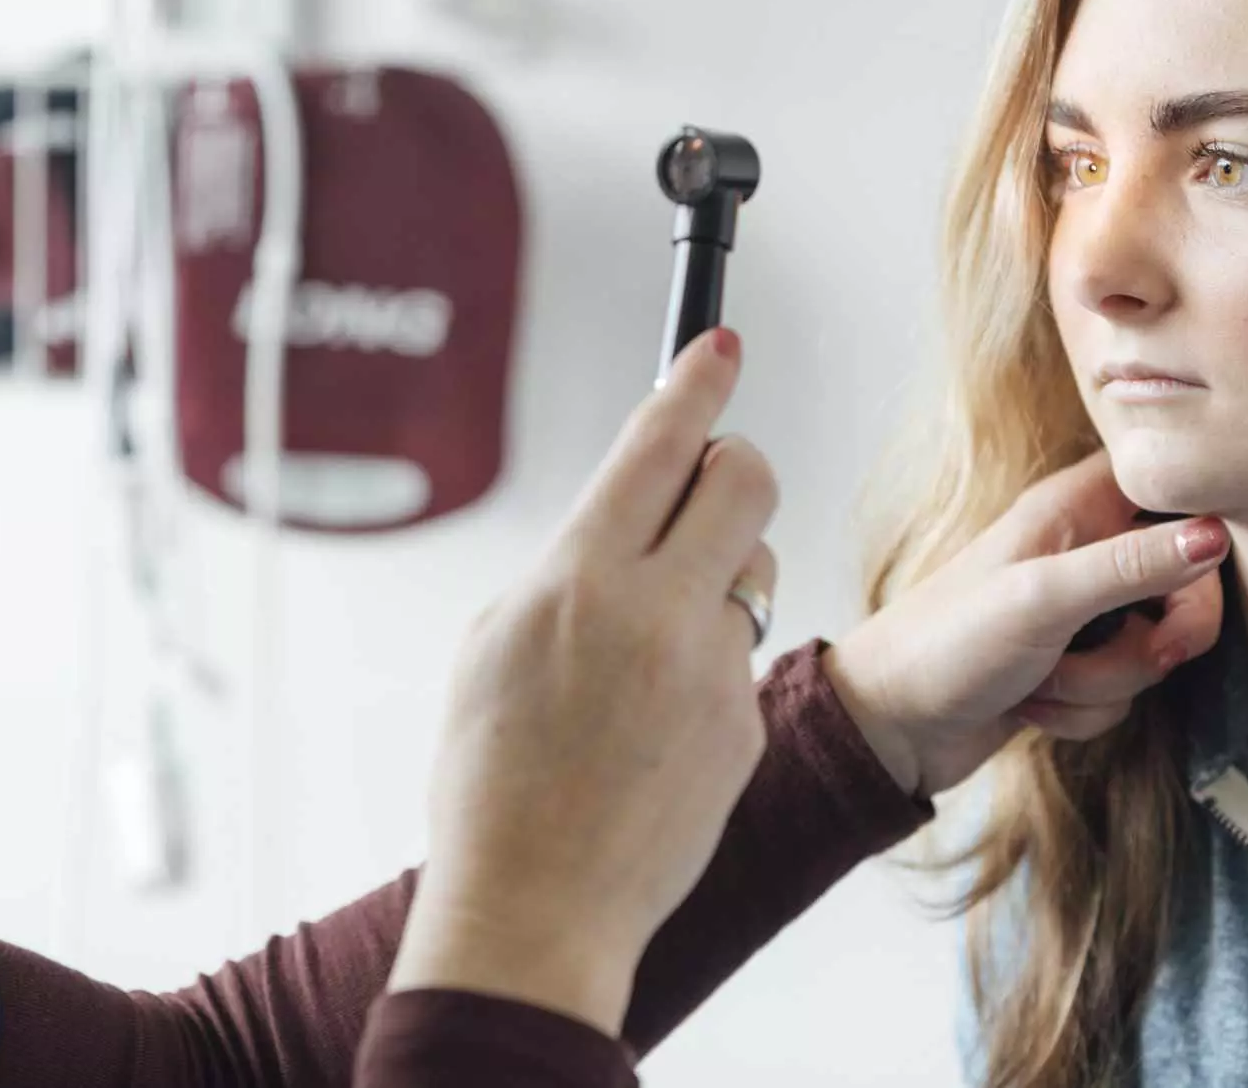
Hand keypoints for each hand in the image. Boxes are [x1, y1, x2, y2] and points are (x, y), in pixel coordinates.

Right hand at [389, 329, 775, 1035]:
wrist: (536, 902)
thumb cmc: (493, 778)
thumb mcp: (495, 646)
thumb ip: (566, 570)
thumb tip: (622, 522)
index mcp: (580, 578)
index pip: (659, 442)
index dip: (697, 380)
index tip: (721, 345)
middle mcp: (656, 609)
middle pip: (745, 477)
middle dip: (732, 464)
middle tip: (707, 484)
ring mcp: (711, 667)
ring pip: (755, 563)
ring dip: (723, 569)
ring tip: (659, 634)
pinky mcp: (744, 722)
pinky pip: (744, 651)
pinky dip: (710, 660)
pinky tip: (658, 719)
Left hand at [824, 449, 1227, 798]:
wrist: (891, 725)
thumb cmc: (949, 643)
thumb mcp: (1044, 597)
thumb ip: (1132, 564)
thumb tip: (1218, 534)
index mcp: (1074, 506)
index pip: (1173, 489)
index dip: (1200, 527)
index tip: (1201, 567)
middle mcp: (1083, 551)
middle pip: (1184, 582)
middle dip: (1162, 636)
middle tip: (1151, 654)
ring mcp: (1079, 614)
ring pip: (1153, 650)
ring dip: (1104, 682)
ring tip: (1041, 677)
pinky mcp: (1074, 668)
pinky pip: (1123, 693)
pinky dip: (1082, 710)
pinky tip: (1030, 704)